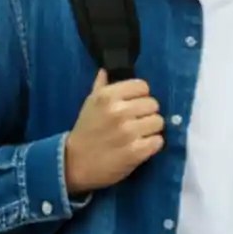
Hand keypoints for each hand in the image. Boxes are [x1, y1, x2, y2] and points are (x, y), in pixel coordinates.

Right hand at [64, 70, 164, 195]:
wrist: (74, 164)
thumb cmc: (85, 131)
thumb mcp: (89, 104)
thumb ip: (100, 86)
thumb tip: (106, 70)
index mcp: (108, 96)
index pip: (143, 86)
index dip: (141, 96)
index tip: (134, 105)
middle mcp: (119, 111)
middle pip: (154, 104)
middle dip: (147, 114)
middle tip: (136, 122)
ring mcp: (128, 132)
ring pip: (158, 122)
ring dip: (151, 130)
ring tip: (139, 135)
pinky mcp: (135, 152)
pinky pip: (158, 141)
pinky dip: (152, 145)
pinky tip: (141, 147)